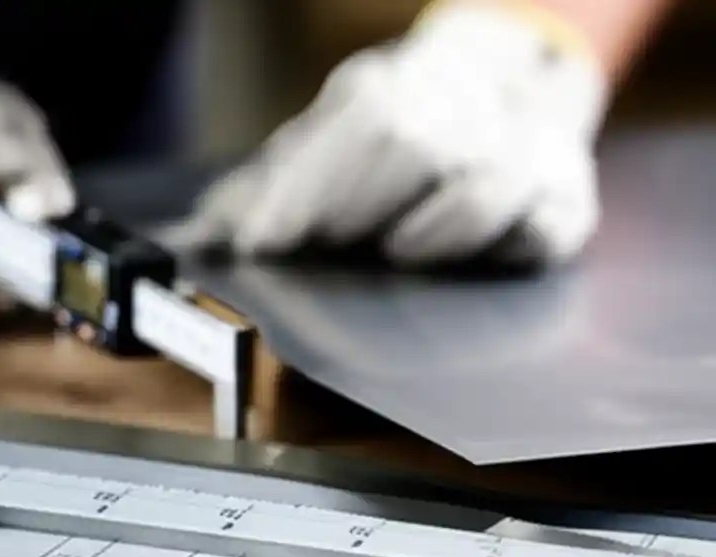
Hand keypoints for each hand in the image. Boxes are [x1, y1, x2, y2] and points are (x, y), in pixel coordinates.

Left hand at [179, 1, 609, 268]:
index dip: (304, 190)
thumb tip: (202, 238)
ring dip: (431, 229)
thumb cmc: (384, 137)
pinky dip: (511, 246)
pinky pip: (546, 229)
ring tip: (398, 249)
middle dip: (358, 205)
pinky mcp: (565, 198)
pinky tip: (475, 258)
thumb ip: (265, 189)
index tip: (265, 243)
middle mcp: (461, 105)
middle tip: (328, 242)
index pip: (356, 123)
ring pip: (484, 185)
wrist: (502, 86)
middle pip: (416, 143)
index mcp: (391, 86)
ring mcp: (519, 150)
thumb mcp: (321, 143)